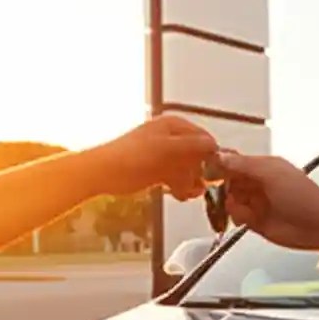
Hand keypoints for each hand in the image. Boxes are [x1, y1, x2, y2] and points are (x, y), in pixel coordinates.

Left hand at [94, 115, 217, 199]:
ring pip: (187, 168)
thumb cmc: (132, 157)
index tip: (214, 173)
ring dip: (189, 182)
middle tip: (197, 186)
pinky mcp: (156, 169)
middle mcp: (170, 137)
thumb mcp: (168, 149)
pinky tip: (177, 193)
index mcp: (174, 126)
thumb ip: (193, 146)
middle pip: (197, 155)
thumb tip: (214, 145)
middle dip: (199, 172)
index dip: (211, 156)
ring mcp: (163, 154)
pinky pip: (175, 177)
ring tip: (184, 192)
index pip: (204, 138)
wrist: (103, 173)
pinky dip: (178, 185)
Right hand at [217, 153, 318, 249]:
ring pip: (229, 199)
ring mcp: (255, 202)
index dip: (219, 164)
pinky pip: (236, 216)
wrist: (318, 225)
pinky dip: (236, 216)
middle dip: (220, 185)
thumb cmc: (301, 195)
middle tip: (215, 190)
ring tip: (237, 207)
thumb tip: (219, 156)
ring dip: (228, 202)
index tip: (206, 168)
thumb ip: (243, 165)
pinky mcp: (254, 221)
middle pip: (227, 180)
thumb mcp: (271, 173)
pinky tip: (243, 218)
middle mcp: (256, 183)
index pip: (233, 161)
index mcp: (262, 166)